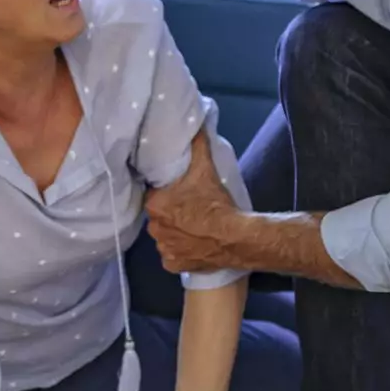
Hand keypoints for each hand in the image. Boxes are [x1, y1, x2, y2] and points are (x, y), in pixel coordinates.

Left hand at [145, 133, 242, 273]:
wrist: (235, 237)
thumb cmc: (216, 203)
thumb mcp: (205, 169)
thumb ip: (197, 145)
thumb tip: (194, 126)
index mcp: (155, 204)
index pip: (154, 196)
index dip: (166, 194)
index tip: (179, 193)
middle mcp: (154, 228)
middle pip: (158, 217)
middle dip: (170, 214)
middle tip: (189, 209)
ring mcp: (163, 248)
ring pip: (165, 237)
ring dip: (174, 233)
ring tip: (193, 228)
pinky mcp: (173, 264)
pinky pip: (172, 256)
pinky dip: (180, 252)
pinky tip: (193, 245)